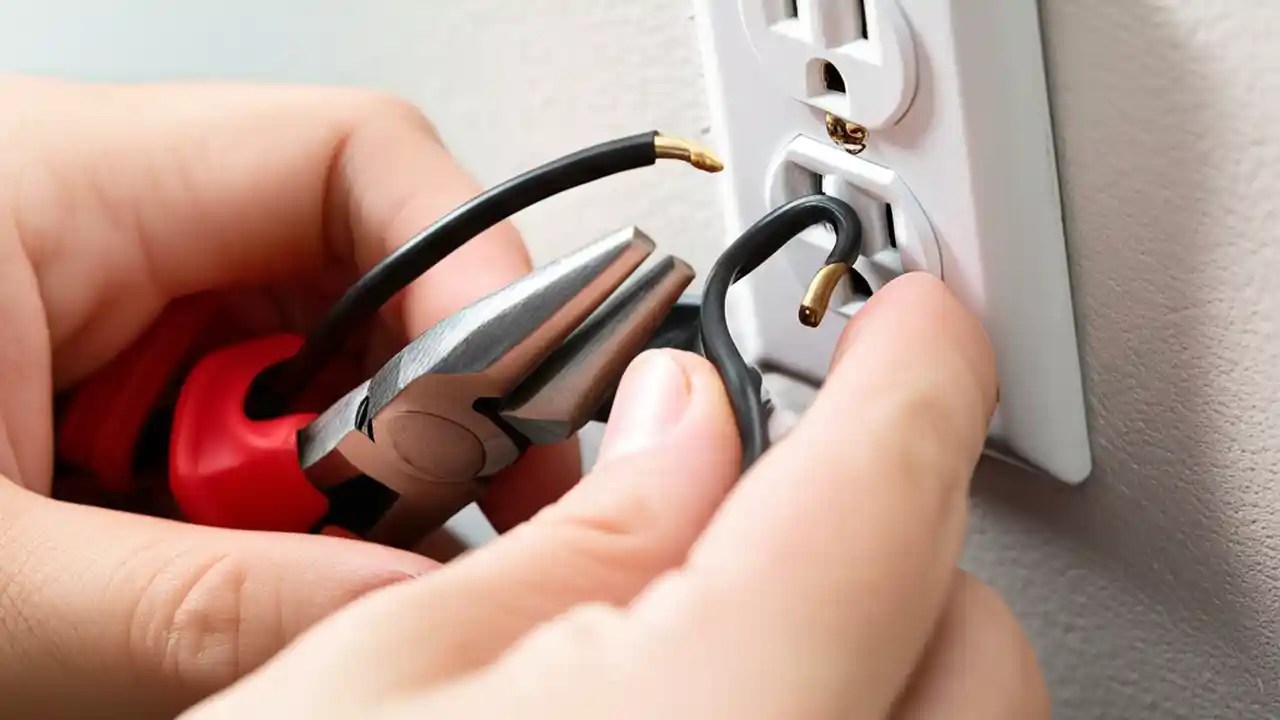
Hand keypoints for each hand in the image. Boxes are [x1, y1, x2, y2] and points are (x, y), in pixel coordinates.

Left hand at [0, 78, 579, 717]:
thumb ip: (202, 611)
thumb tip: (398, 619)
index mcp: (61, 183)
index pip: (356, 159)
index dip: (471, 274)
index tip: (520, 408)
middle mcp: (99, 229)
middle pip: (352, 283)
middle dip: (394, 426)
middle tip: (391, 542)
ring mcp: (102, 313)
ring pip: (302, 384)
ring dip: (304, 500)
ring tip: (207, 581)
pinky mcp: (92, 390)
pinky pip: (233, 443)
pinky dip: (244, 528)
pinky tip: (182, 583)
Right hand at [183, 275, 1049, 718]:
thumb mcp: (374, 685)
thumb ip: (571, 544)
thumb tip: (680, 427)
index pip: (891, 490)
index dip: (910, 368)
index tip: (916, 323)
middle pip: (969, 628)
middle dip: (878, 525)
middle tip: (751, 493)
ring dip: (877, 643)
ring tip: (712, 625)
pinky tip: (719, 711)